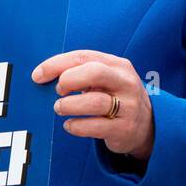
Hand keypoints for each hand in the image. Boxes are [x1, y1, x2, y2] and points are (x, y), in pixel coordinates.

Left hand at [32, 49, 154, 162]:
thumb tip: (45, 76)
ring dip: (69, 105)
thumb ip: (82, 73)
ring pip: (94, 102)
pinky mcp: (124, 128)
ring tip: (60, 108)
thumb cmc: (116, 98)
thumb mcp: (106, 80)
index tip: (38, 75)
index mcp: (118, 65)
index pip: (85, 56)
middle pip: (94, 72)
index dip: (58, 64)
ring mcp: (128, 106)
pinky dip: (76, 126)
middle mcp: (126, 82)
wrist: (147, 125)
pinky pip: (95, 127)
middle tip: (58, 91)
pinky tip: (70, 125)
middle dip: (68, 80)